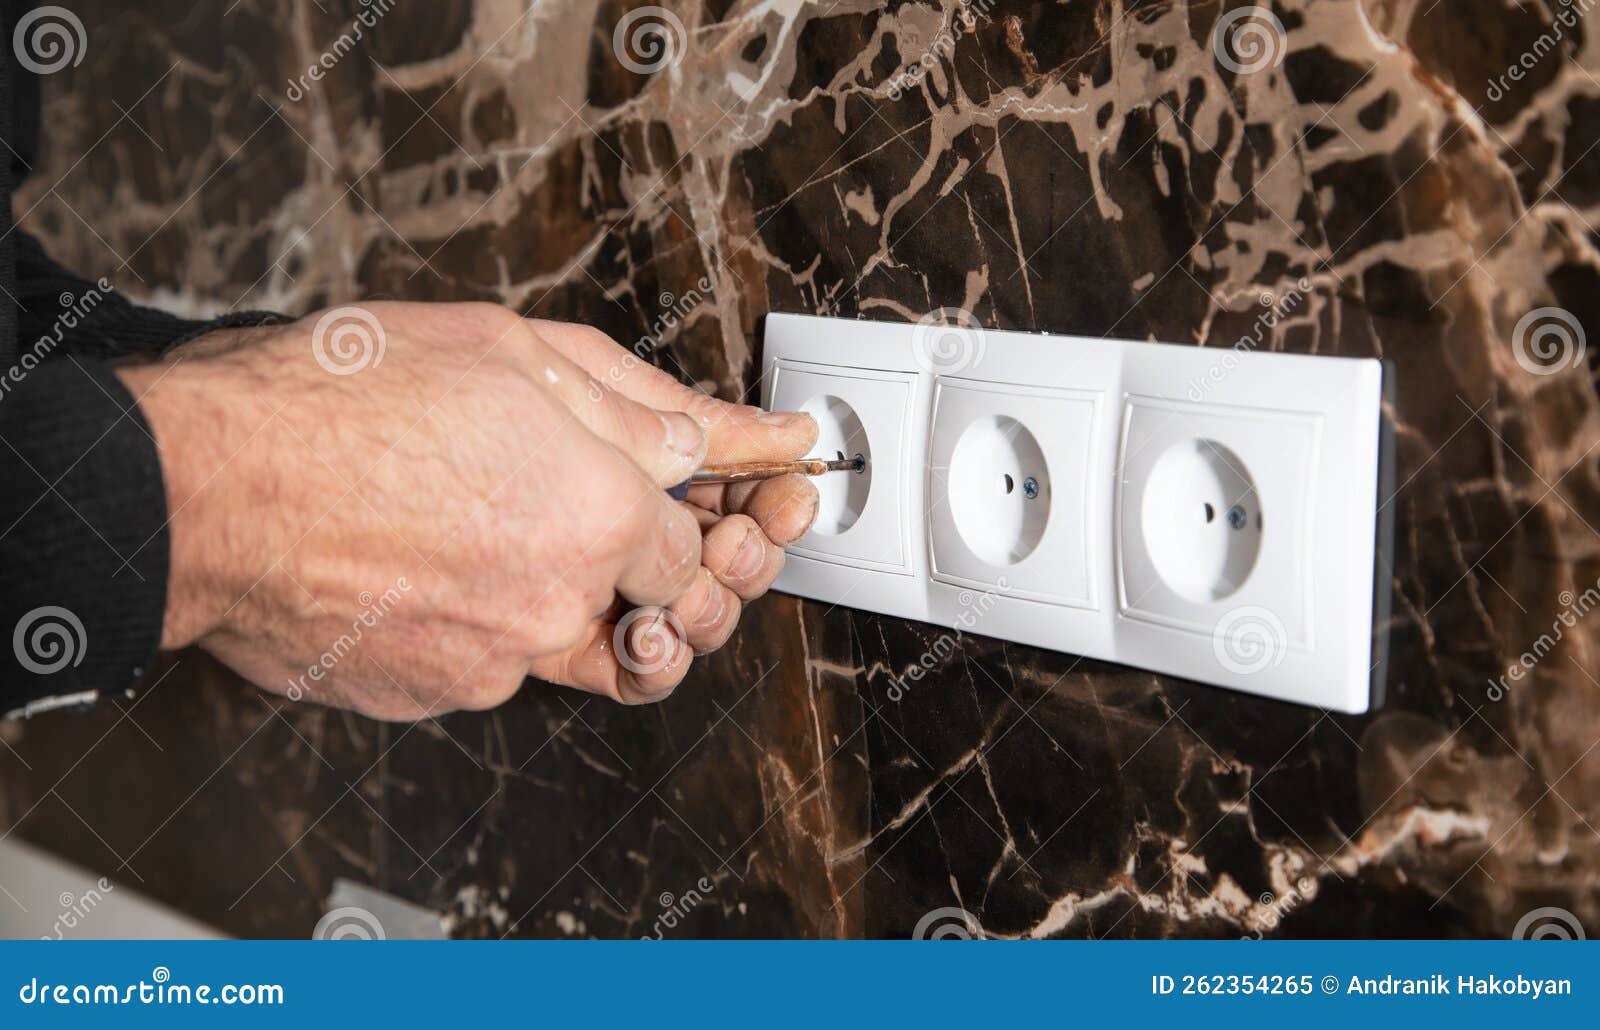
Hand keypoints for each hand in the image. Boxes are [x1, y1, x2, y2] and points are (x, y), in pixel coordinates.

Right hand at [117, 302, 817, 719]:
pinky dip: (501, 621)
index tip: (739, 506)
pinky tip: (466, 559)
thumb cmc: (332, 403)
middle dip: (693, 584)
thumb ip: (631, 405)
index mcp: (593, 513)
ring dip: (596, 607)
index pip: (698, 548)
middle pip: (665, 620)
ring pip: (580, 648)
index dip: (720, 522)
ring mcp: (490, 663)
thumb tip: (714, 438)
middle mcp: (554, 604)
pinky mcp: (431, 694)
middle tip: (692, 546)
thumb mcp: (506, 351)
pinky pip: (498, 665)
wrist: (200, 488)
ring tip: (560, 543)